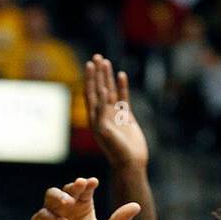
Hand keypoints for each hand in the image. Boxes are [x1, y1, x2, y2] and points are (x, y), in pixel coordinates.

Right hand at [30, 178, 140, 219]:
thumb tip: (137, 206)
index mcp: (84, 206)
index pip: (85, 189)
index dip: (88, 184)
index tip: (93, 182)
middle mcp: (68, 207)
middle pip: (67, 188)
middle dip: (73, 185)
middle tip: (80, 184)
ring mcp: (53, 215)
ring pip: (51, 196)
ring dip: (59, 197)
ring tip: (69, 203)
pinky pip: (41, 216)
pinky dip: (50, 216)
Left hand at [84, 55, 147, 171]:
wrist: (130, 162)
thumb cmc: (117, 151)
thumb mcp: (106, 134)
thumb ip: (102, 115)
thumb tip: (102, 96)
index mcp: (95, 118)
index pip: (91, 93)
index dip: (90, 79)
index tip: (90, 65)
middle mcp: (103, 114)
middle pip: (99, 88)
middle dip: (98, 73)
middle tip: (97, 57)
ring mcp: (115, 114)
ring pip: (111, 90)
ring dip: (108, 77)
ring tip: (106, 62)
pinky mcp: (127, 116)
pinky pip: (124, 97)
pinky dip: (122, 86)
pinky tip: (121, 75)